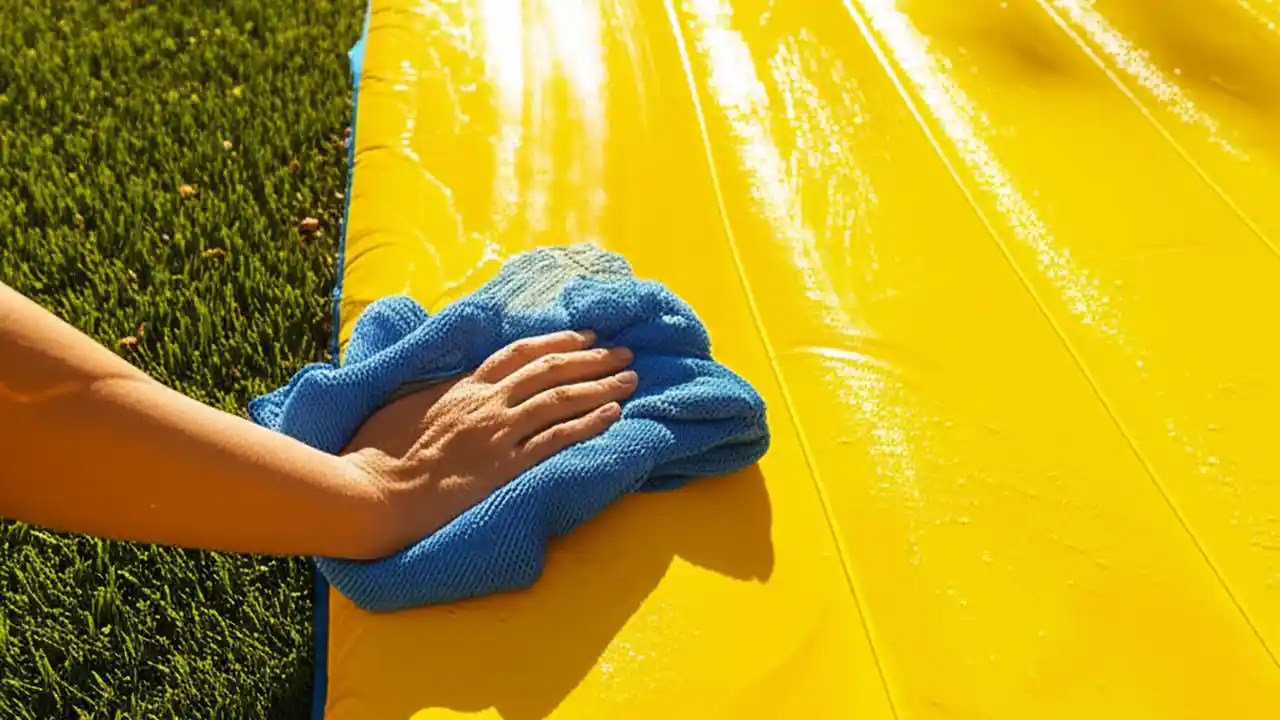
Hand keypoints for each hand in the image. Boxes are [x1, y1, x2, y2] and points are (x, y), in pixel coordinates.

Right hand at [340, 330, 636, 557]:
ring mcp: (498, 435)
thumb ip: (436, 392)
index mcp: (461, 387)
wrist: (370, 493)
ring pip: (561, 399)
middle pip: (550, 370)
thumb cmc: (374, 455)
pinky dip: (589, 424)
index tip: (585, 334)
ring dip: (601, 386)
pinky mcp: (505, 469)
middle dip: (592, 358)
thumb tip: (453, 385)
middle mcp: (486, 404)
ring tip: (630, 378)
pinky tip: (614, 415)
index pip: (518, 354)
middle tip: (623, 351)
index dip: (556, 341)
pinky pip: (557, 440)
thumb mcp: (403, 408)